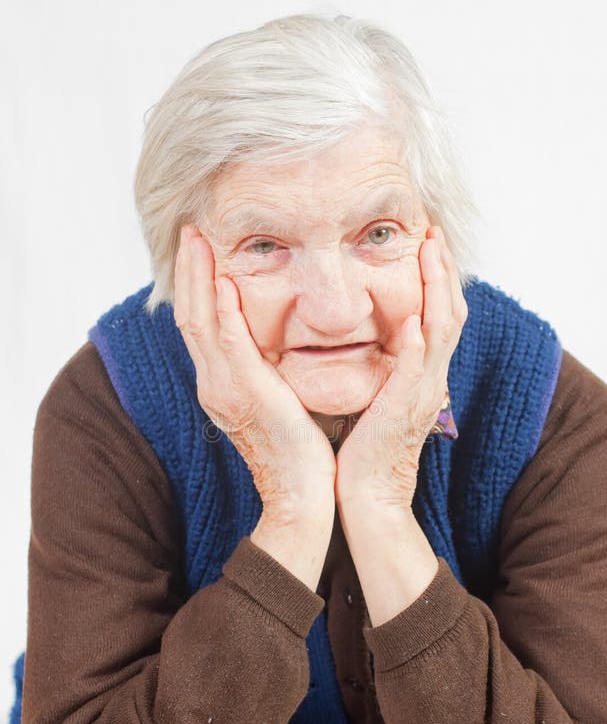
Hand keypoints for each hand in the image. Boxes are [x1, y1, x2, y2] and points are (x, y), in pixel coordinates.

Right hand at [173, 225, 336, 518]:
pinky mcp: (247, 394)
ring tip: (198, 241)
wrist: (301, 492)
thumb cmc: (298, 447)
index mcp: (221, 383)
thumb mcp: (276, 399)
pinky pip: (229, 346)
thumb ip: (267, 369)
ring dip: (198, 279)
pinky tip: (225, 283)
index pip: (200, 323)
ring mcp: (225, 390)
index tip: (198, 248)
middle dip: (188, 271)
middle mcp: (214, 384)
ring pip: (200, 323)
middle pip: (190, 316)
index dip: (194, 284)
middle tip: (189, 231)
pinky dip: (223, 313)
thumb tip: (274, 342)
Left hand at [334, 225, 466, 511]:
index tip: (428, 242)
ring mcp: (420, 394)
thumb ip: (384, 366)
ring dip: (437, 291)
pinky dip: (418, 347)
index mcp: (423, 374)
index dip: (438, 278)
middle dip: (443, 271)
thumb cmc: (364, 448)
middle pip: (450, 314)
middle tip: (433, 233)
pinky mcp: (401, 411)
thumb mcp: (379, 397)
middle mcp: (430, 380)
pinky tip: (414, 322)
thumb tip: (376, 337)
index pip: (441, 315)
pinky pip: (415, 373)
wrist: (368, 494)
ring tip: (430, 254)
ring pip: (441, 332)